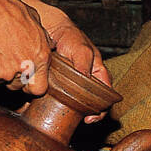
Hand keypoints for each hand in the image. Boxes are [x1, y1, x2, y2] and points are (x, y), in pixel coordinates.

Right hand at [0, 0, 53, 93]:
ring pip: (2, 82)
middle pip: (19, 86)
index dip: (32, 84)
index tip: (27, 79)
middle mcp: (26, 68)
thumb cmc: (8, 10)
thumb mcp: (35, 20)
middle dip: (14, 77)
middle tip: (5, 58)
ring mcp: (6, 74)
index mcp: (40, 57)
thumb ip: (43, 38)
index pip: (40, 88)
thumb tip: (48, 44)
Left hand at [34, 4, 110, 122]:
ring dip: (69, 111)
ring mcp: (69, 84)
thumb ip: (85, 59)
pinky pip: (54, 98)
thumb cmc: (69, 36)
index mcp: (96, 73)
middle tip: (81, 121)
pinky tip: (45, 108)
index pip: (105, 95)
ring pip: (72, 103)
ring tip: (63, 117)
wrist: (48, 29)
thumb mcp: (80, 47)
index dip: (102, 108)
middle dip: (87, 113)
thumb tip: (87, 76)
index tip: (93, 118)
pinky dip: (50, 104)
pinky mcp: (54, 84)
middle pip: (90, 102)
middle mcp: (84, 81)